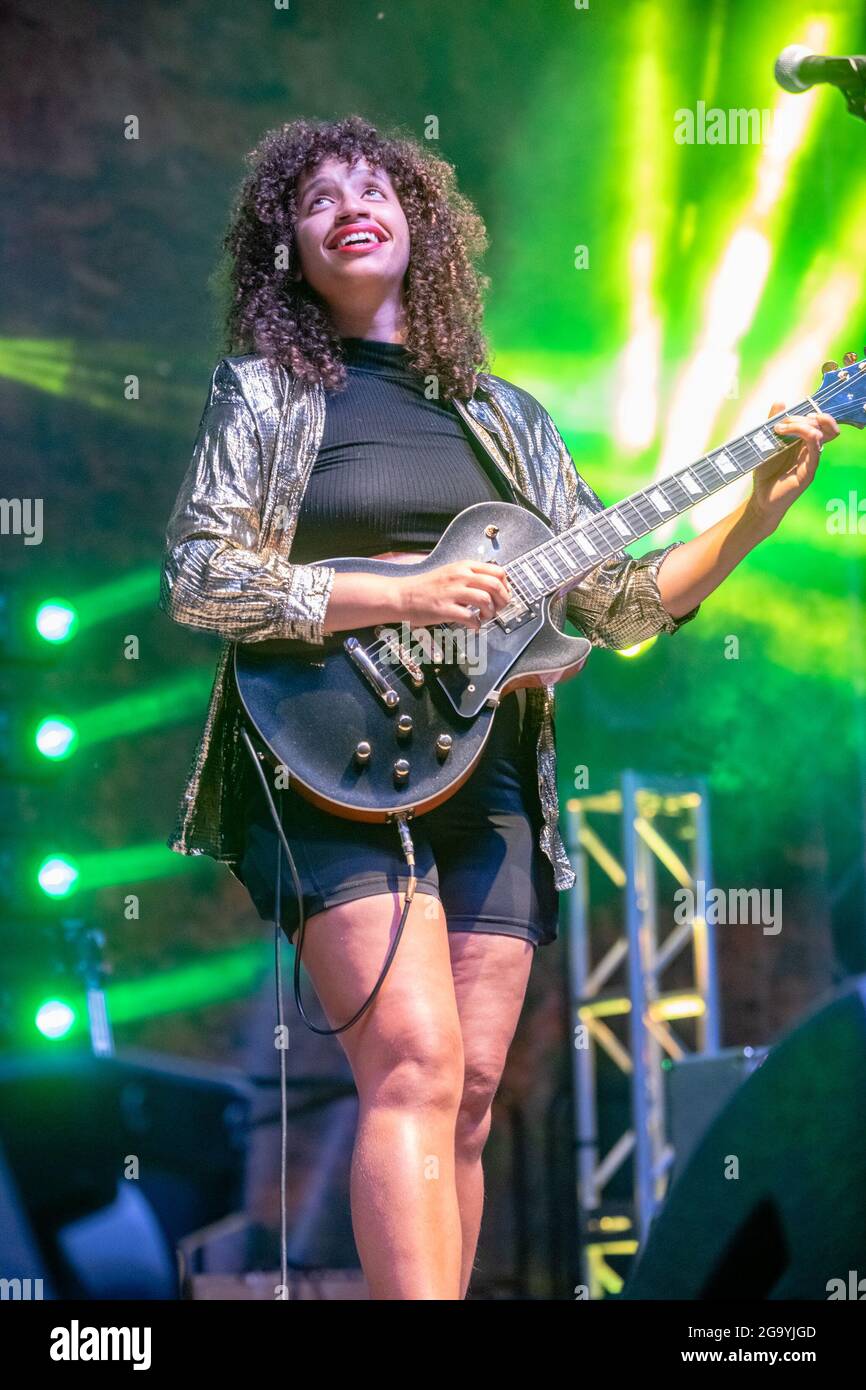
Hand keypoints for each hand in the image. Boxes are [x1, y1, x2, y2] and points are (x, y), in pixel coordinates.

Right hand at [395, 561, 510, 627]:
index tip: (503, 595)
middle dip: (502, 600)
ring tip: (485, 617)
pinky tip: (473, 625)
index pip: (497, 571)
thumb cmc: (426, 587)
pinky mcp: (445, 609)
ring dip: (490, 612)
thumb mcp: (450, 573)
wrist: (403, 595)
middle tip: (499, 608)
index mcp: (464, 566)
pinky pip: (470, 617)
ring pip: (485, 600)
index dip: (506, 586)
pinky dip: (476, 624)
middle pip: (495, 585)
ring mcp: (452, 592)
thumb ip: (470, 576)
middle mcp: (460, 576)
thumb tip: (492, 586)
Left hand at [748, 401, 839, 531]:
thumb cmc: (766, 472)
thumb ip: (773, 423)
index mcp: (804, 442)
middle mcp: (811, 450)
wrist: (760, 499)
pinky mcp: (808, 473)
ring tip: (781, 428)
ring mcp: (811, 461)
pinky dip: (808, 438)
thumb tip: (781, 402)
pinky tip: (793, 435)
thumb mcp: (766, 443)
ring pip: (820, 435)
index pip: (820, 422)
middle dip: (802, 416)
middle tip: (781, 422)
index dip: (811, 411)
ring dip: (801, 425)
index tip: (787, 413)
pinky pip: (816, 451)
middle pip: (823, 425)